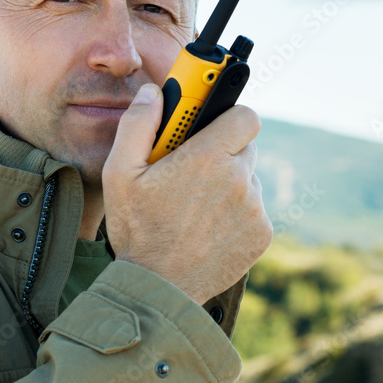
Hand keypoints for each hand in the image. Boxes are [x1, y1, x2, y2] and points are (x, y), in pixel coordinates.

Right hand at [102, 83, 272, 304]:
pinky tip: (209, 227)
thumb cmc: (136, 229)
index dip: (230, 117)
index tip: (213, 125)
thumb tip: (155, 92)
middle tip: (194, 170)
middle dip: (223, 151)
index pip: (245, 115)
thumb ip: (138, 125)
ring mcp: (254, 209)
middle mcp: (238, 180)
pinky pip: (255, 209)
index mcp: (207, 158)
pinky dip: (237, 213)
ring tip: (197, 206)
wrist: (159, 290)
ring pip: (249, 179)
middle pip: (245, 146)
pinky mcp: (262, 234)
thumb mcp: (120, 173)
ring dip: (230, 183)